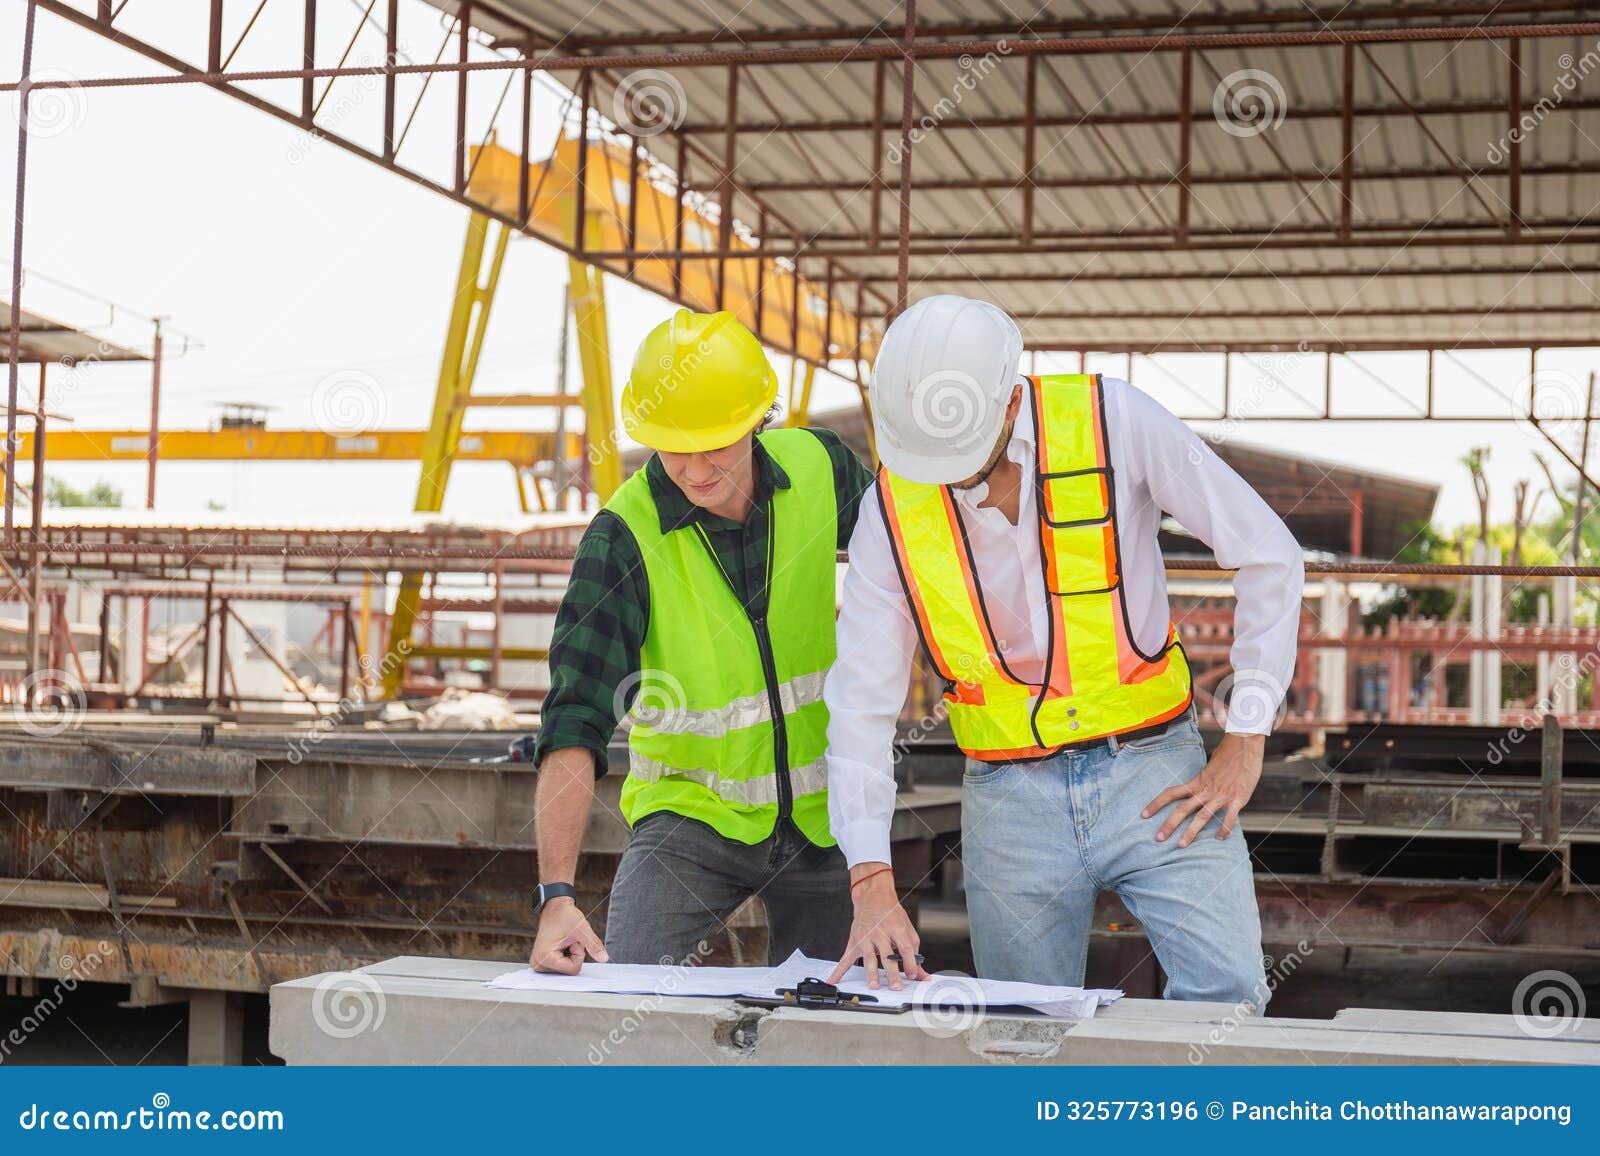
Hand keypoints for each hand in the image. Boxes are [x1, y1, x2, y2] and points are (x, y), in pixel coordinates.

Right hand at [529, 898, 608, 974]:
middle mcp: (538, 964)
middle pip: (568, 971)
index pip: (573, 969)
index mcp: (544, 957)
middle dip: (573, 955)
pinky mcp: (542, 962)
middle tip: (567, 940)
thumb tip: (604, 958)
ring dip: (570, 956)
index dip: (578, 953)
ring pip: (566, 970)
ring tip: (564, 941)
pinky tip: (561, 945)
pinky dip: (565, 957)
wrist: (555, 907)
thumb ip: (594, 945)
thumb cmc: (564, 915)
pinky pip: (562, 967)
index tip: (571, 940)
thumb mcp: (582, 929)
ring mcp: (539, 964)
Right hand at [827, 864, 929, 989]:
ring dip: (871, 973)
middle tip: (896, 986)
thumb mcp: (907, 929)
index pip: (905, 948)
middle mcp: (880, 933)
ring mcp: (865, 938)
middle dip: (892, 972)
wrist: (873, 898)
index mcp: (896, 929)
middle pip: (887, 956)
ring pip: (868, 958)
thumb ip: (914, 952)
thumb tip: (921, 974)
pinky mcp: (855, 941)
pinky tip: (835, 979)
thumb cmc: (891, 914)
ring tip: (874, 986)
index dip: (910, 963)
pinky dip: (839, 970)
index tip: (914, 975)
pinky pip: (846, 958)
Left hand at [1141, 732, 1264, 846]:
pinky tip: (1220, 838)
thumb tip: (1198, 788)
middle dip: (1169, 824)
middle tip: (1158, 838)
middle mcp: (1206, 790)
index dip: (1156, 804)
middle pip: (1182, 809)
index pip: (1171, 793)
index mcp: (1197, 781)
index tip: (1144, 815)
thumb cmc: (1227, 753)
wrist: (1245, 744)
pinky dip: (1224, 829)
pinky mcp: (1238, 799)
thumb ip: (1203, 780)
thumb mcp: (1209, 766)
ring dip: (1190, 832)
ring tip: (1181, 845)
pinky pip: (1229, 817)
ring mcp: (1221, 795)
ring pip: (1202, 817)